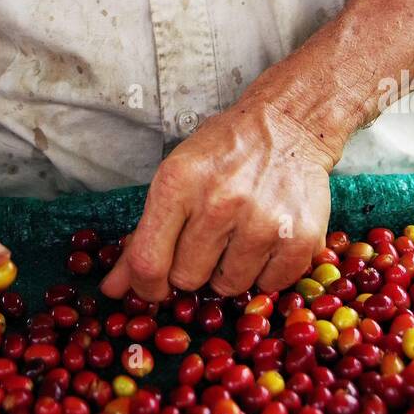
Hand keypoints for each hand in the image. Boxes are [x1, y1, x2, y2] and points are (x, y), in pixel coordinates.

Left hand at [101, 79, 338, 301]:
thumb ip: (143, 235)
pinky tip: (266, 239)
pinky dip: (266, 271)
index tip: (153, 287)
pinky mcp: (300, 237)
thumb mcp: (174, 178)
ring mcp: (263, 221)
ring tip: (239, 234)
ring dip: (230, 271)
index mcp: (178, 183)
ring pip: (228, 287)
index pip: (148, 261)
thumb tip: (113, 288)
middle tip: (207, 241)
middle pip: (187, 279)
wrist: (287, 125)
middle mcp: (220, 202)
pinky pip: (270, 285)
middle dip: (192, 269)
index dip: (145, 286)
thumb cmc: (224, 152)